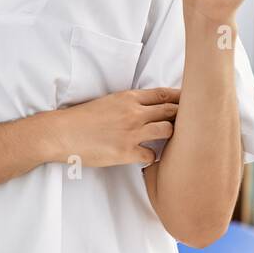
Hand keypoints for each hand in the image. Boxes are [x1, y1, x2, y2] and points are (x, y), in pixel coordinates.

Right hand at [44, 87, 180, 167]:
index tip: (192, 102)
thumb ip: (129, 103)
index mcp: (128, 98)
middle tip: (191, 124)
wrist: (61, 133)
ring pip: (167, 131)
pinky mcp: (126, 152)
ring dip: (170, 137)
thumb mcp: (107, 102)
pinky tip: (147, 157)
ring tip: (167, 142)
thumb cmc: (81, 118)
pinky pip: (152, 156)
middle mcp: (133, 113)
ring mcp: (131, 133)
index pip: (164, 94)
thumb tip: (148, 108)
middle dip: (183, 117)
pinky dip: (152, 158)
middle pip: (171, 111)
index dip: (181, 98)